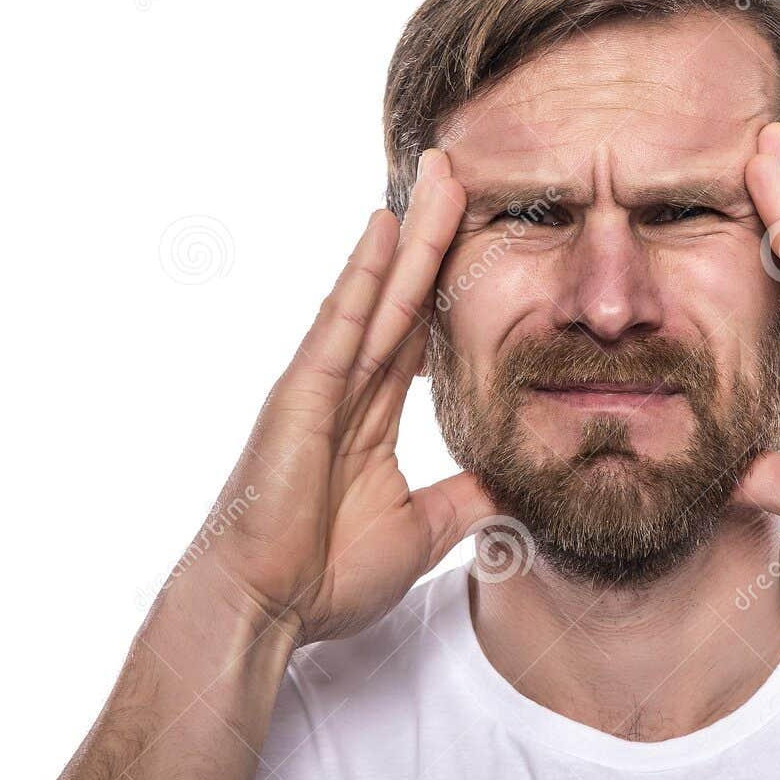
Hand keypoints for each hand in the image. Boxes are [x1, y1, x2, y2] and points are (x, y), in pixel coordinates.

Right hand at [181, 149, 492, 643]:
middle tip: (461, 170)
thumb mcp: (422, 532)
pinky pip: (341, 322)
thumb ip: (465, 499)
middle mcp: (347, 389)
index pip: (421, 334)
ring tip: (439, 173)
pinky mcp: (301, 393)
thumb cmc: (324, 577)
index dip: (450, 284)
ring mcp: (322, 385)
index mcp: (371, 418)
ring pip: (379, 293)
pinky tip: (385, 225)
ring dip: (410, 233)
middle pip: (403, 295)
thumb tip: (515, 484)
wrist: (265, 609)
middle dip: (434, 234)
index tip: (484, 236)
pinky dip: (364, 272)